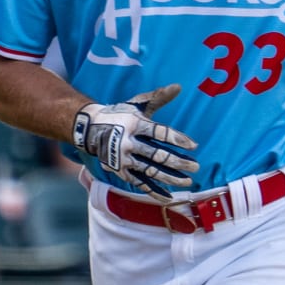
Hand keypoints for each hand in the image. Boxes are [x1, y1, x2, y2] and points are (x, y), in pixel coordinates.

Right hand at [73, 84, 199, 202]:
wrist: (88, 128)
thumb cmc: (119, 114)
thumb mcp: (136, 104)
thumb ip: (158, 97)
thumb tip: (179, 87)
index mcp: (134, 124)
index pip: (159, 133)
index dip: (177, 139)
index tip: (194, 146)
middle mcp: (128, 143)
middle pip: (157, 155)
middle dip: (178, 163)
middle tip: (196, 167)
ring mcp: (123, 159)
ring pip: (150, 171)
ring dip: (170, 178)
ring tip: (188, 181)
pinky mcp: (120, 171)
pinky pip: (139, 184)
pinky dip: (154, 191)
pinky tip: (169, 197)